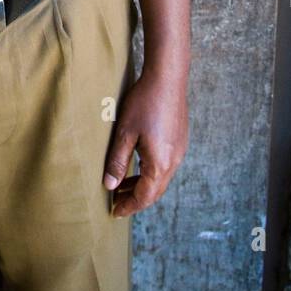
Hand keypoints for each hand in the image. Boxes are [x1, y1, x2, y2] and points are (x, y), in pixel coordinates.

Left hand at [103, 70, 187, 216]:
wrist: (168, 78)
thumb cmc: (144, 103)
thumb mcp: (125, 133)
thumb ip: (117, 161)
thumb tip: (109, 186)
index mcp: (160, 163)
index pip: (144, 196)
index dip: (128, 206)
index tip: (114, 212)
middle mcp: (174, 161)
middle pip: (155, 191)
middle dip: (135, 198)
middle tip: (116, 202)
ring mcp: (180, 151)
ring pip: (161, 179)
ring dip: (143, 185)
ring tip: (122, 184)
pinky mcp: (180, 141)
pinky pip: (166, 166)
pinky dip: (151, 173)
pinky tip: (138, 164)